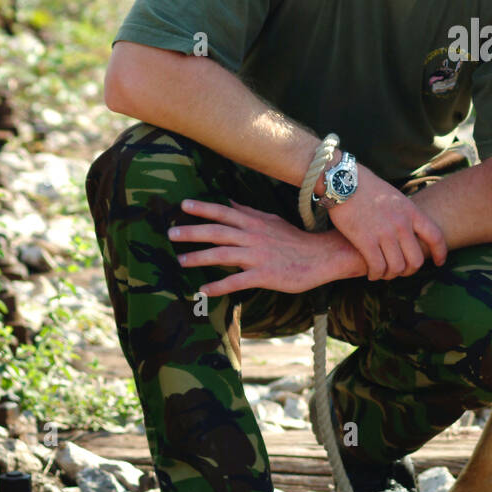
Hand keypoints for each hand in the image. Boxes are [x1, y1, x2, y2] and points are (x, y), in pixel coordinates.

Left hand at [168, 198, 357, 295]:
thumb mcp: (271, 221)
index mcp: (254, 223)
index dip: (203, 208)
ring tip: (180, 261)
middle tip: (170, 233)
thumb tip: (228, 201)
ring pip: (222, 254)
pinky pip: (237, 281)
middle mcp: (253, 236)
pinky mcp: (264, 275)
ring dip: (199, 257)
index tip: (182, 205)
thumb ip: (248, 212)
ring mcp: (258, 256)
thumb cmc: (294, 240)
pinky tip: (203, 290)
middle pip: (217, 231)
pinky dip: (218, 285)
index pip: (224, 212)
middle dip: (192, 231)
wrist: (320, 257)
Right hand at [329, 165, 447, 280]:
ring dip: (390, 274)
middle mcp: (401, 224)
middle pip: (416, 260)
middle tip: (400, 270)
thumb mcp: (395, 197)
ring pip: (397, 268)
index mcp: (411, 212)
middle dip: (409, 270)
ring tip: (383, 272)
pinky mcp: (366, 241)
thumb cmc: (367, 188)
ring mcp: (384, 233)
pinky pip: (377, 267)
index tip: (439, 262)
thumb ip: (405, 214)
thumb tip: (411, 230)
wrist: (344, 181)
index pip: (435, 236)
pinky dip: (375, 274)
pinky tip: (371, 273)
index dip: (440, 253)